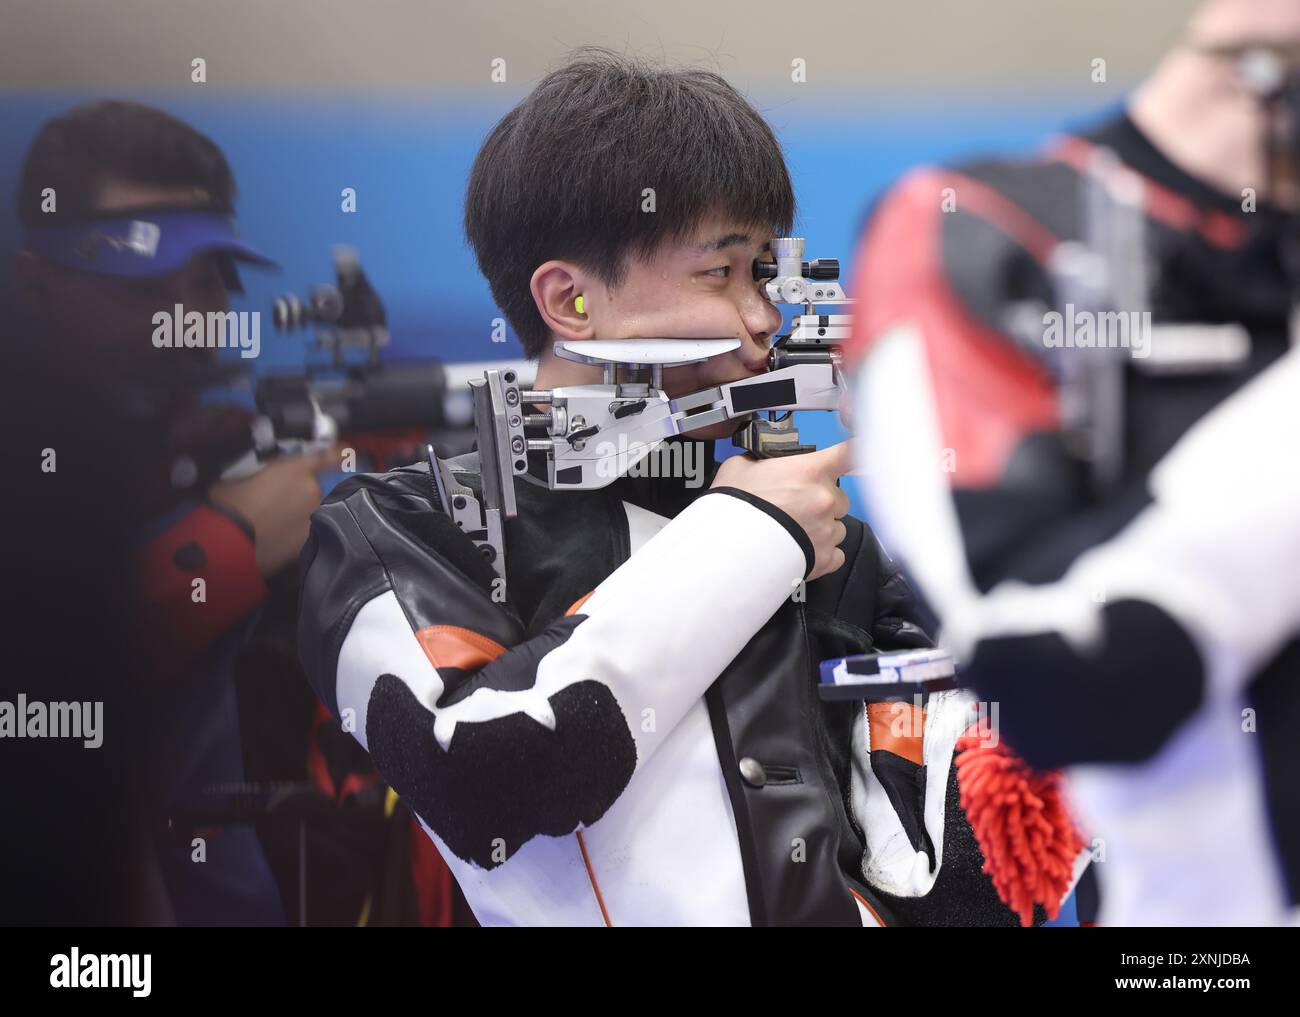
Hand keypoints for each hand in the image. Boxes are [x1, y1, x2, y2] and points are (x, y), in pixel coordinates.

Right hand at [209, 444, 340, 577]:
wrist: (228, 544)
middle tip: (276, 500)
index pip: (329, 457)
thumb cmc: (228, 504)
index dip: (339, 454)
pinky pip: (307, 531)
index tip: (344, 453)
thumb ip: (266, 468)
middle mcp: (312, 492)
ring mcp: (314, 519)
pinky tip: (277, 537)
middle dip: (301, 491)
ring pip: (313, 511)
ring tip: (274, 522)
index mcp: (297, 470)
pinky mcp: (308, 542)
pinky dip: (296, 532)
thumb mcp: (243, 472)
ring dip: (300, 513)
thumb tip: (269, 469)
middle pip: (315, 488)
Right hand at [710, 441, 852, 579]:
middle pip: (840, 498)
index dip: (857, 450)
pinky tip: (802, 549)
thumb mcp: (741, 467)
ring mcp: (827, 530)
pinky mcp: (825, 558)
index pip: (849, 453)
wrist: (729, 547)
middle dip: (823, 502)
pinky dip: (823, 553)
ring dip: (822, 528)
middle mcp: (825, 499)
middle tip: (796, 507)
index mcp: (811, 471)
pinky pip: (836, 554)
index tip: (860, 452)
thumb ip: (761, 461)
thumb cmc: (735, 508)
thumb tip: (760, 461)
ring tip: (794, 531)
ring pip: (838, 527)